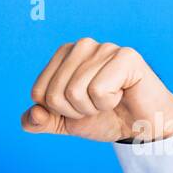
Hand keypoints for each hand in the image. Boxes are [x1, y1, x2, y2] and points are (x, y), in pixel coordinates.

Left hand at [20, 39, 172, 142]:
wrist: (140, 127)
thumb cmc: (105, 117)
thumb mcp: (64, 123)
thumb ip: (39, 121)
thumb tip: (32, 114)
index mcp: (63, 55)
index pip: (38, 92)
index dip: (58, 111)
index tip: (80, 106)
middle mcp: (82, 45)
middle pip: (54, 93)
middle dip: (75, 110)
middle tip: (97, 105)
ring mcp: (105, 48)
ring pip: (74, 92)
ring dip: (92, 107)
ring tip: (110, 100)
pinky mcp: (126, 56)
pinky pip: (98, 90)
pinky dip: (108, 102)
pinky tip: (122, 94)